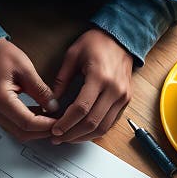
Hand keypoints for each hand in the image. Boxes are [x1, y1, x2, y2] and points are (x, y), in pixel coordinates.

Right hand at [0, 38, 58, 141]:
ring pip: (18, 133)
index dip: (45, 125)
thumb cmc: (2, 56)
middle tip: (58, 123)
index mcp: (0, 99)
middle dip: (42, 132)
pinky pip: (13, 126)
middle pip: (22, 133)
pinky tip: (40, 116)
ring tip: (51, 119)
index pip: (27, 122)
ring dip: (35, 130)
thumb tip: (53, 107)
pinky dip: (28, 126)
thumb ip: (40, 90)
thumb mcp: (26, 69)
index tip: (60, 121)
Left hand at [50, 29, 132, 143]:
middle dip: (72, 134)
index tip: (55, 129)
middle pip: (92, 122)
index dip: (67, 123)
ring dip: (84, 136)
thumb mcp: (73, 55)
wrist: (122, 39)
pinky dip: (95, 131)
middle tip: (58, 138)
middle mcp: (114, 90)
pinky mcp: (126, 101)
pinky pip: (110, 124)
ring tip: (68, 138)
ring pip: (102, 127)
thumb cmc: (97, 43)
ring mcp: (122, 97)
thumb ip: (61, 80)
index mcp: (100, 77)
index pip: (81, 108)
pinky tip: (82, 132)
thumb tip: (50, 103)